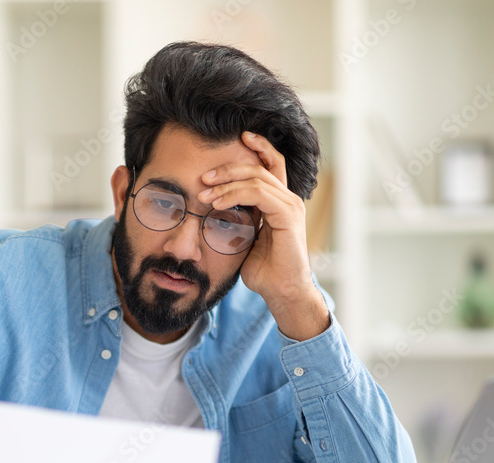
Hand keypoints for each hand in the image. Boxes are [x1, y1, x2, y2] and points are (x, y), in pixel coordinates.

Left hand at [198, 132, 329, 340]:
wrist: (281, 292)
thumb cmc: (264, 271)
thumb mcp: (245, 239)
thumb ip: (237, 219)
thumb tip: (212, 210)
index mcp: (279, 202)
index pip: (271, 164)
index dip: (257, 147)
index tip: (236, 139)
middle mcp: (288, 199)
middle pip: (260, 166)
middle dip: (229, 167)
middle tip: (204, 177)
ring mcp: (290, 205)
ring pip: (256, 177)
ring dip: (226, 182)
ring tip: (204, 194)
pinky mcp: (288, 215)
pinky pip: (258, 193)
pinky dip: (235, 194)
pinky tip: (217, 203)